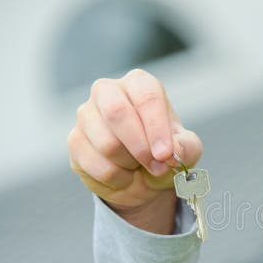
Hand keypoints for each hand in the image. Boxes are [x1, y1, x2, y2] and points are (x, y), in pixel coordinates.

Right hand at [67, 69, 202, 232]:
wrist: (142, 179)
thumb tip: (171, 151)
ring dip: (130, 164)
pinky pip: (95, 164)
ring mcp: (86, 115)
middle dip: (140, 146)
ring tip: (139, 166)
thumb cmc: (164, 154)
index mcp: (139, 84)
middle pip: (117, 112)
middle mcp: (107, 91)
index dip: (157, 127)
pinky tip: (123, 175)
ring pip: (106, 143)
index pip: (147, 96)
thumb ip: (186, 148)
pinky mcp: (75, 141)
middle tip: (156, 165)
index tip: (165, 154)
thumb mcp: (186, 150)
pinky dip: (116, 178)